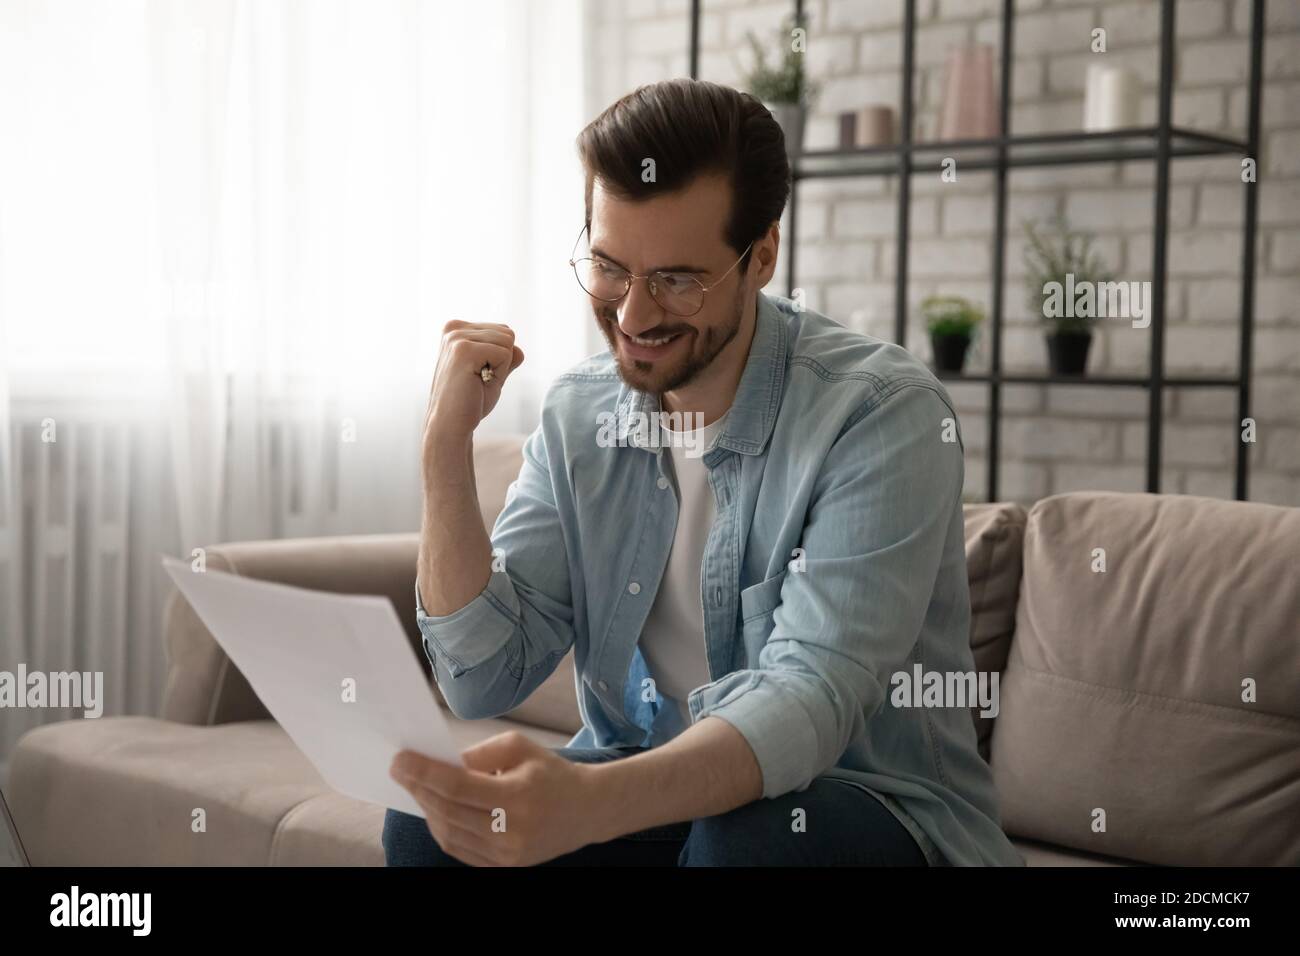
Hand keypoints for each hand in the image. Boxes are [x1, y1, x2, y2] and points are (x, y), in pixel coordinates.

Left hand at [390, 730, 606, 865]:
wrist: (586, 810)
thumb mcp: (519, 747)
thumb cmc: (550, 772)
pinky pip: (459, 849)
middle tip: (400, 770)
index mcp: (517, 797)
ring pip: (448, 834)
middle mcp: (510, 831)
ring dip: (427, 809)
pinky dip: (441, 829)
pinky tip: (436, 810)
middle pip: (448, 811)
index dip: (423, 772)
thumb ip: (478, 754)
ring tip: (417, 788)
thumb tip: (440, 764)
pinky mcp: (503, 867)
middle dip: (418, 788)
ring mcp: (506, 855)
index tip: (399, 759)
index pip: (457, 786)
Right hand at [423, 320, 524, 453]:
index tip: (479, 374)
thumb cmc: (471, 401)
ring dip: (500, 368)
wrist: (450, 425)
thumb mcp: (492, 373)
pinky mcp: (464, 350)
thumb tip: (518, 348)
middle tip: (479, 380)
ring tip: (476, 382)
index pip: (502, 331)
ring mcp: (457, 338)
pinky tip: (477, 383)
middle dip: (502, 361)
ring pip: (507, 342)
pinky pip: (505, 354)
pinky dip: (499, 373)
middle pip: (507, 334)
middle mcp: (454, 328)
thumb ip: (506, 356)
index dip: (500, 358)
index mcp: (457, 329)